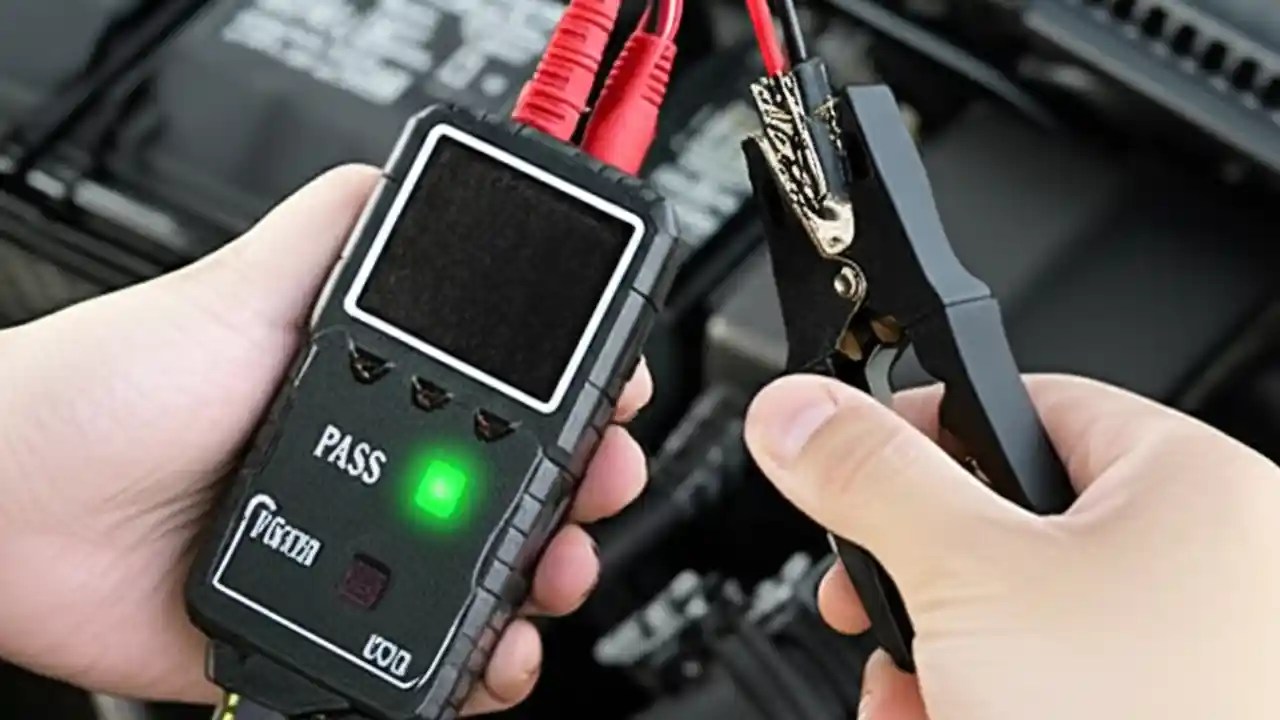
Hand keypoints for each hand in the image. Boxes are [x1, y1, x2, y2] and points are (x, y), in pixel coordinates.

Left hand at [0, 166, 652, 713]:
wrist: (17, 508)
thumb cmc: (113, 389)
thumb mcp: (244, 286)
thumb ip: (339, 227)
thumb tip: (425, 176)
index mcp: (388, 388)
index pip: (518, 392)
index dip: (582, 398)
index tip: (613, 400)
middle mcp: (391, 470)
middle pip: (530, 490)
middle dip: (589, 490)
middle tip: (596, 486)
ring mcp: (369, 554)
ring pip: (500, 579)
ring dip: (549, 582)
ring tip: (546, 576)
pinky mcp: (339, 634)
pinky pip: (438, 663)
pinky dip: (484, 668)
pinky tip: (492, 651)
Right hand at [745, 374, 1279, 719]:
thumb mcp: (968, 576)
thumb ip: (872, 476)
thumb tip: (796, 410)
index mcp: (1183, 483)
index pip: (1019, 402)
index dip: (918, 429)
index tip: (847, 465)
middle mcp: (1194, 559)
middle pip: (1001, 520)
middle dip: (912, 576)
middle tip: (865, 599)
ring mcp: (1178, 648)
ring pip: (1010, 614)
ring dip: (930, 653)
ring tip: (906, 694)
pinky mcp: (1150, 706)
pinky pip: (1040, 678)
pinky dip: (973, 697)